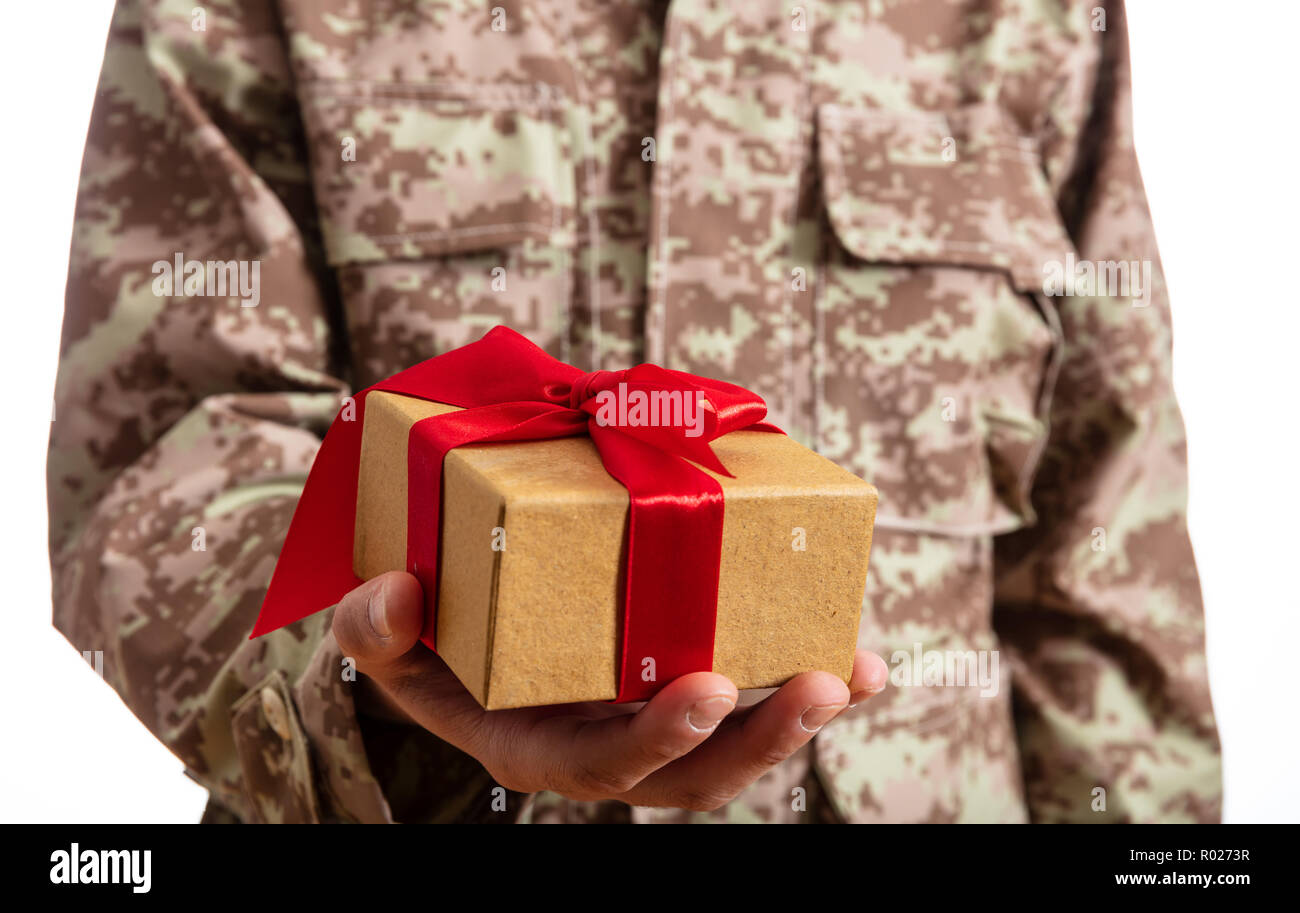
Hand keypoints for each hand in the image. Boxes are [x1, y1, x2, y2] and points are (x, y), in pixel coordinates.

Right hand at [332, 571, 887, 810]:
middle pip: (696, 773)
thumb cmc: (428, 642)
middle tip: (821, 686)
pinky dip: (808, 682)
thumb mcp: (385, 640)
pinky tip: (864, 657)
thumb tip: (397, 593)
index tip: (706, 688)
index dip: (659, 738)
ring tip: (862, 671)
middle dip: (763, 738)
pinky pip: (753, 699)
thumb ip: (377, 626)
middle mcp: (605, 749)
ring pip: (736, 746)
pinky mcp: (681, 684)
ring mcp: (649, 721)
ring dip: (802, 716)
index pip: (606, 765)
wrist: (457, 643)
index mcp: (538, 745)